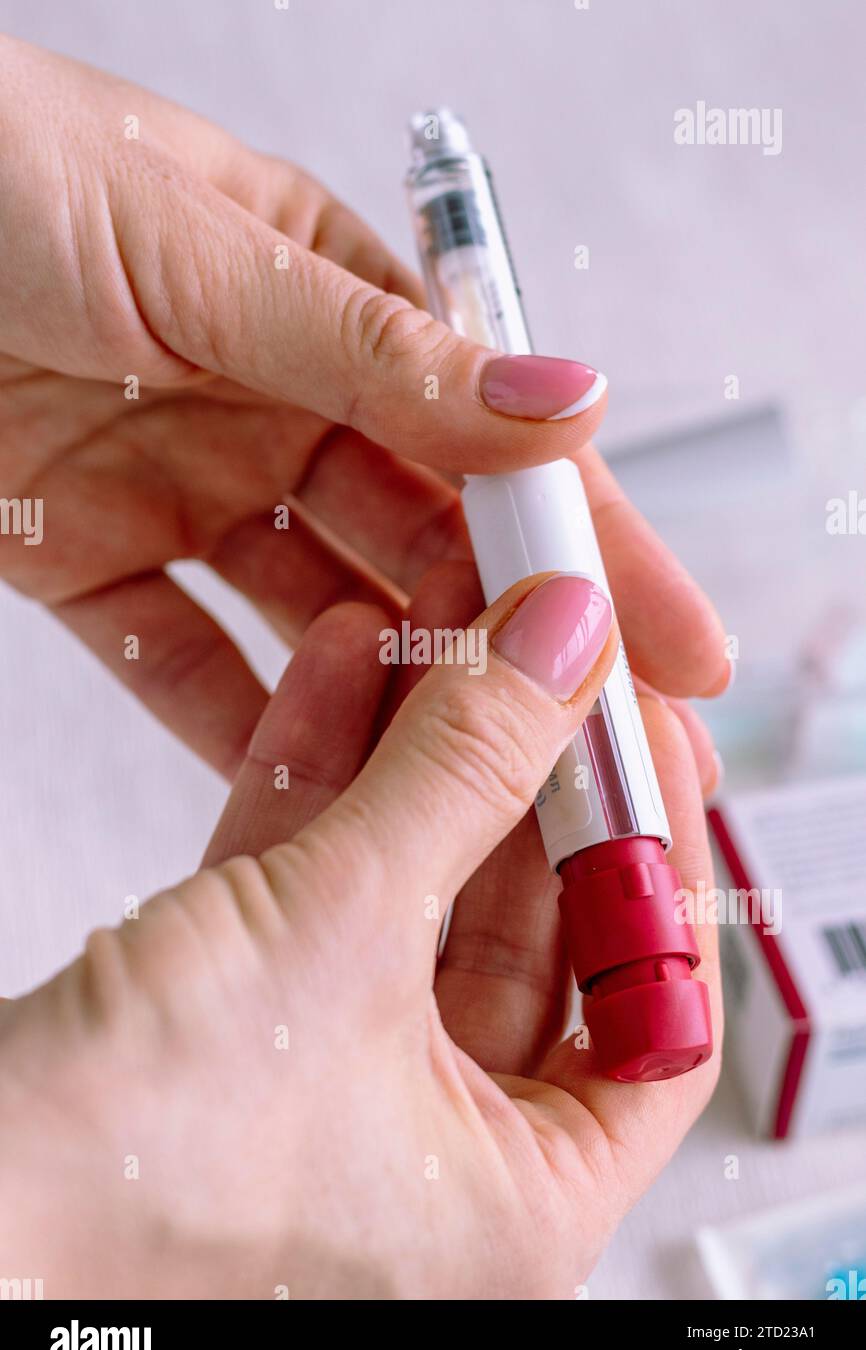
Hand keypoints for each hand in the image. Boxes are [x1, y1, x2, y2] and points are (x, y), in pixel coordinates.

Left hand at [0, 37, 727, 780]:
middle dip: (509, 649)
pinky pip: (178, 658)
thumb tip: (564, 401)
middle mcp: (273, 407)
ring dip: (385, 699)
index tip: (672, 641)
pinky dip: (234, 723)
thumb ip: (378, 351)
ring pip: (314, 621)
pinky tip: (304, 787)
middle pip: (421, 549)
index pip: (494, 443)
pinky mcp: (90, 557)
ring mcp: (187, 489)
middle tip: (583, 748)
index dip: (592, 546)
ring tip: (460, 786)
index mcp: (330, 309)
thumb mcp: (203, 248)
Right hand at [0, 572, 720, 1298]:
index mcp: (518, 1196)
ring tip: (446, 624)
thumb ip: (463, 774)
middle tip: (542, 651)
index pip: (656, 1013)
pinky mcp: (253, 1021)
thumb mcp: (338, 935)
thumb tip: (557, 653)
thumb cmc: (120, 1168)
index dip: (661, 861)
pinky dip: (332, 779)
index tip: (642, 737)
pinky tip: (347, 668)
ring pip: (417, 887)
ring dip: (424, 749)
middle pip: (533, 925)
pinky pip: (322, 885)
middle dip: (528, 766)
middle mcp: (439, 1152)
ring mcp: (342, 1082)